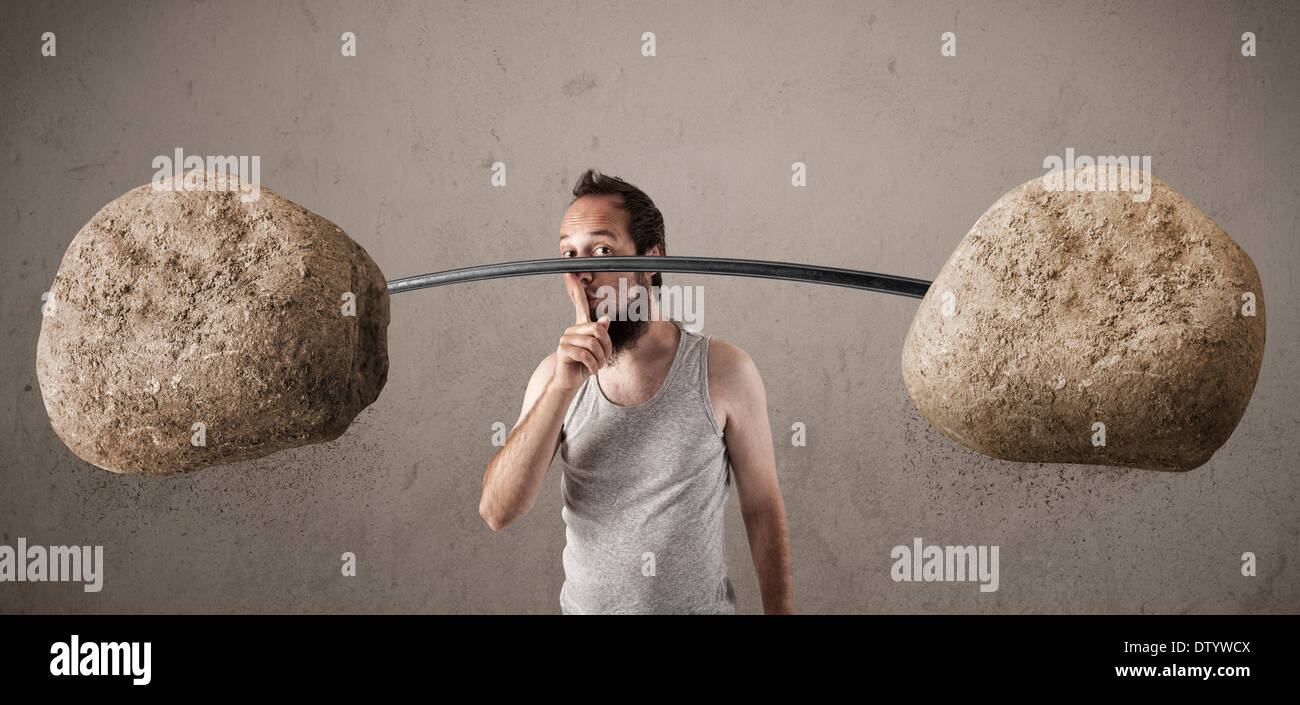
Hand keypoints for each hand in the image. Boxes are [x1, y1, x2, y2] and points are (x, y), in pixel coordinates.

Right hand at [552, 272, 611, 392]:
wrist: (569, 382)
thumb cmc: (584, 365)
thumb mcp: (598, 350)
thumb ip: (601, 335)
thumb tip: (605, 319)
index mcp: (580, 327)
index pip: (578, 304)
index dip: (576, 289)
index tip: (571, 272)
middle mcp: (571, 330)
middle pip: (598, 329)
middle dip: (607, 346)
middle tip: (606, 359)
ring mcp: (565, 339)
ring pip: (593, 343)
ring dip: (601, 358)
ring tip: (599, 366)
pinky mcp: (563, 350)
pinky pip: (585, 354)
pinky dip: (593, 365)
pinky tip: (592, 371)